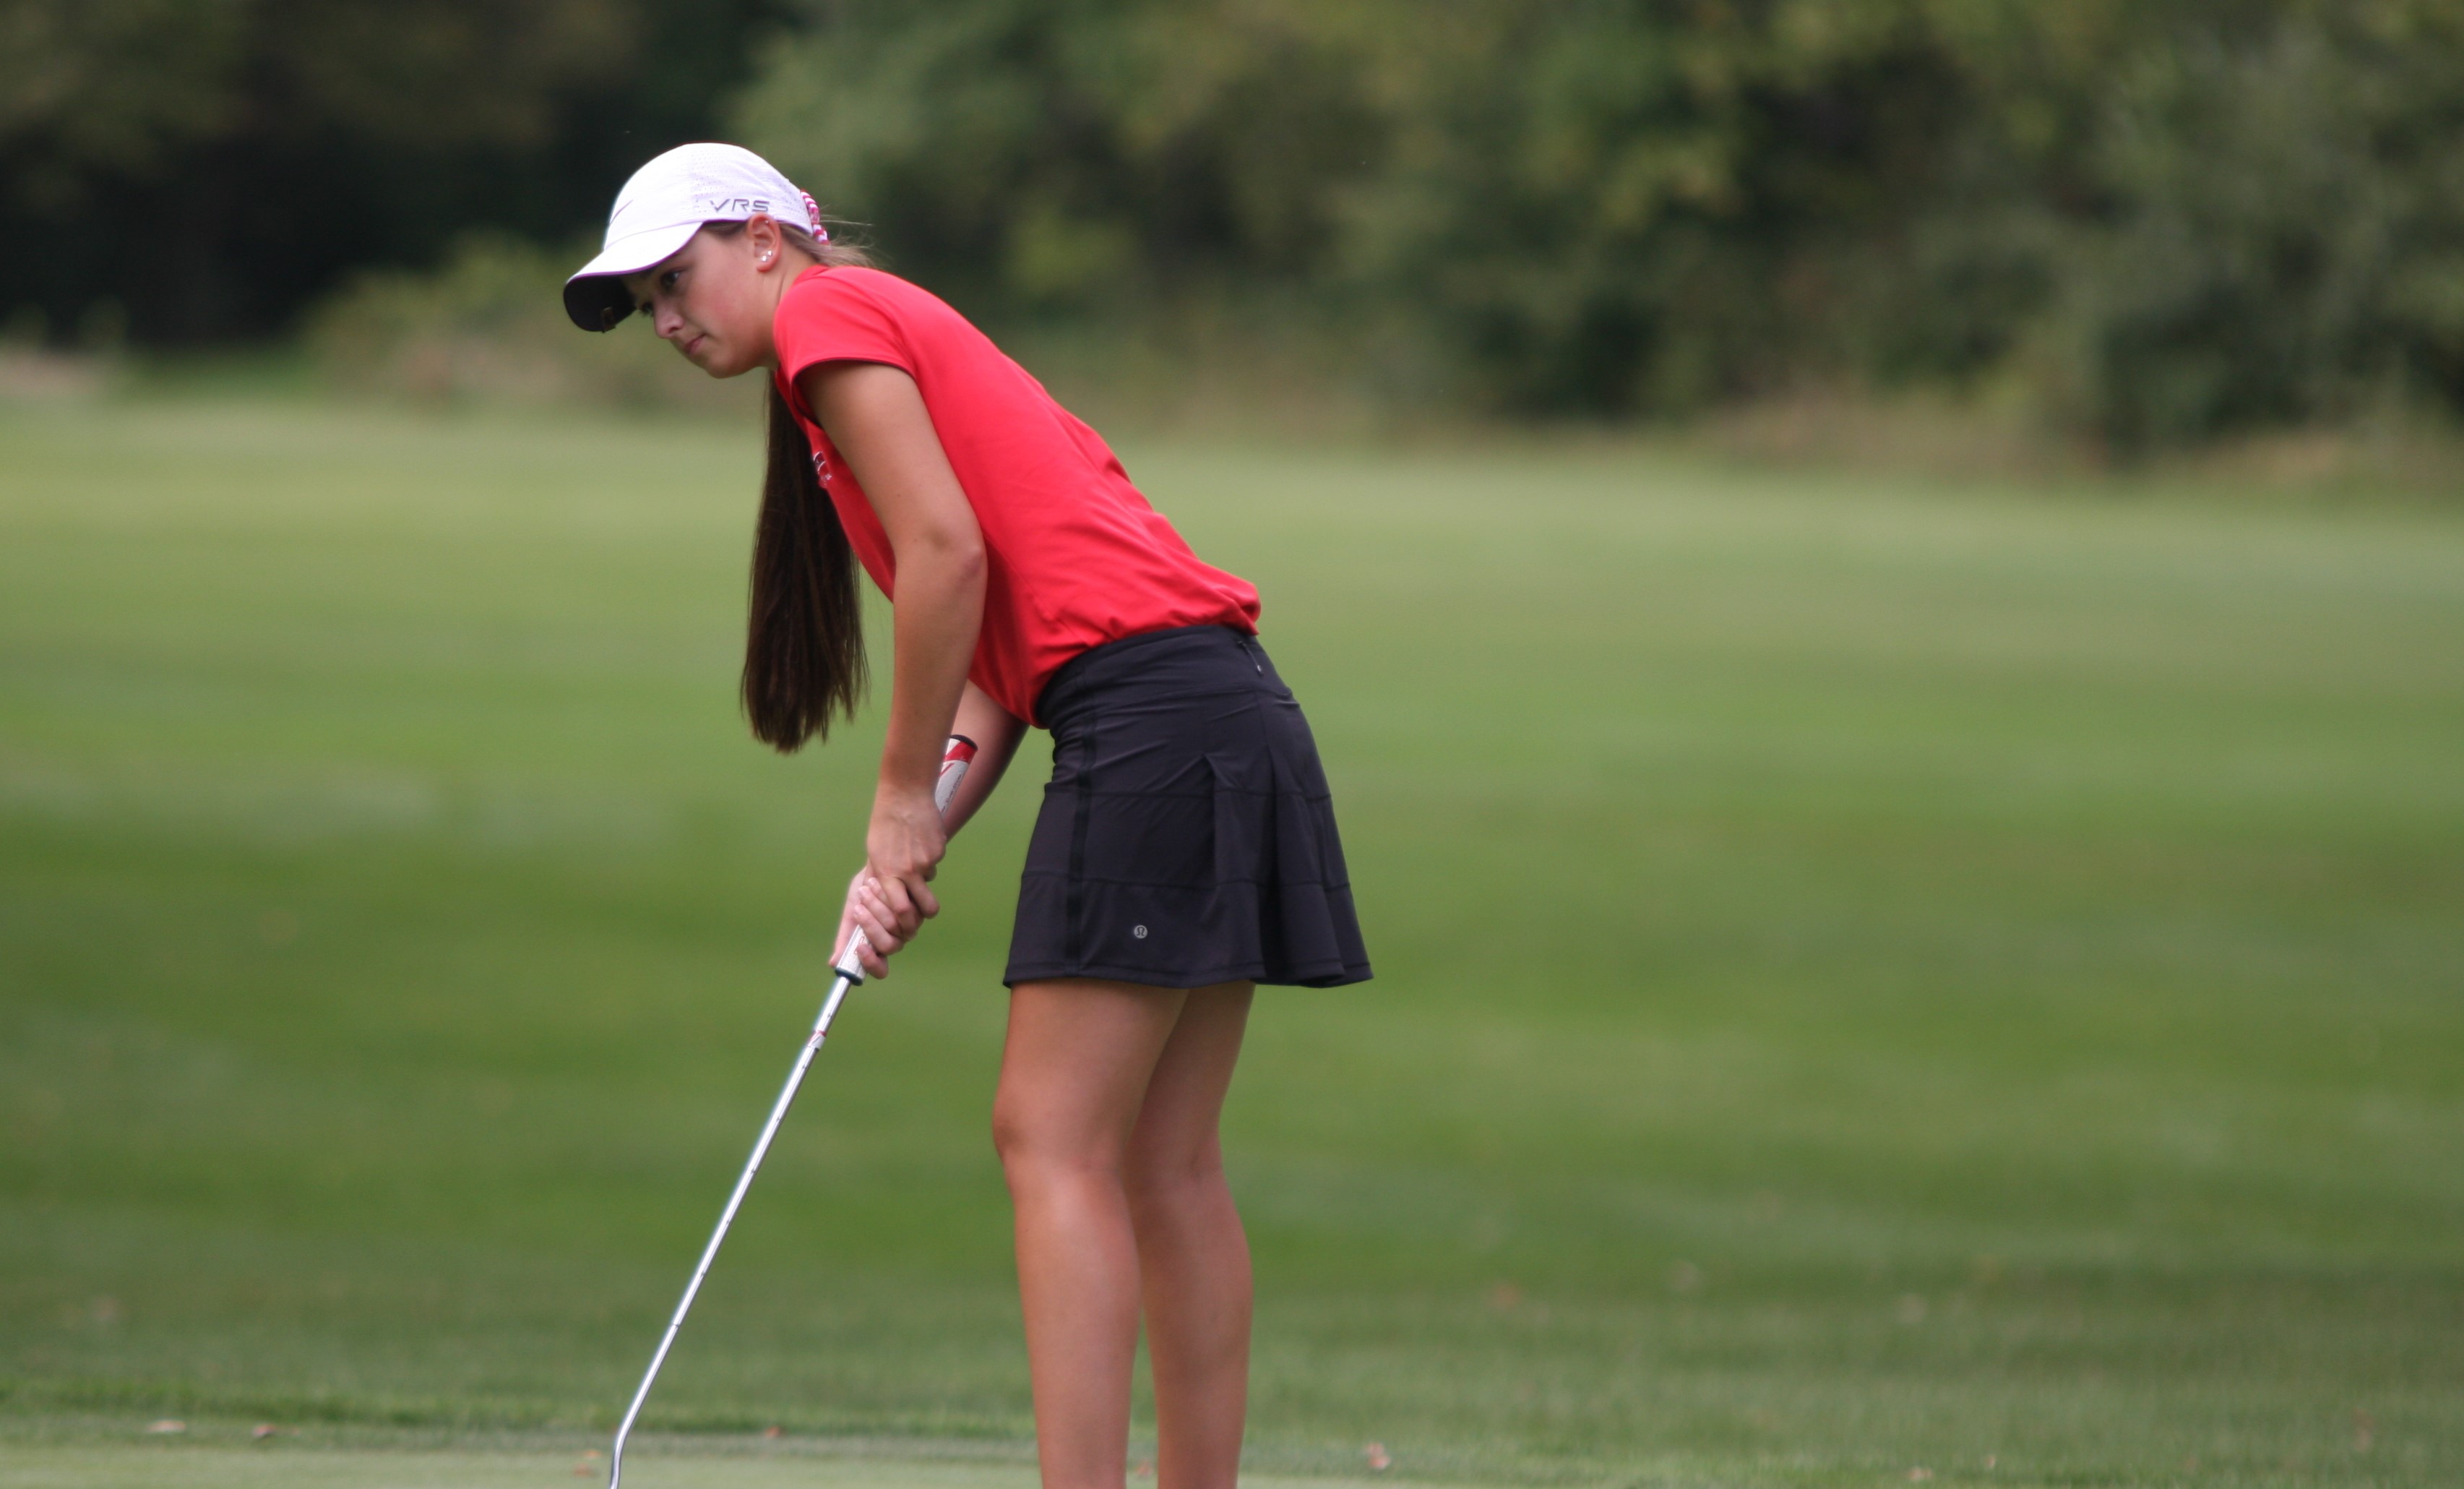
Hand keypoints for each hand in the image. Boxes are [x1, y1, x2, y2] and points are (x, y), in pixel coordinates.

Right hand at [832, 870, 901, 979]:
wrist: (877, 868)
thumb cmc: (863, 895)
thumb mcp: (851, 915)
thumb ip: (846, 938)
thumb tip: (833, 964)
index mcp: (878, 947)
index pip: (880, 969)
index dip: (870, 963)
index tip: (859, 947)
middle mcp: (896, 940)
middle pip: (888, 946)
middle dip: (871, 925)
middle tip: (858, 907)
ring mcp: (909, 926)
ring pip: (896, 927)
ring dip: (877, 907)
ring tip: (865, 889)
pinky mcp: (919, 909)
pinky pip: (906, 910)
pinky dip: (888, 896)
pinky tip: (878, 882)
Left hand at [863, 783, 945, 946]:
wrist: (904, 796)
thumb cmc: (883, 823)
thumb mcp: (874, 851)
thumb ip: (880, 874)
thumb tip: (882, 895)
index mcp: (888, 873)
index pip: (900, 910)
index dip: (905, 919)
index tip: (904, 917)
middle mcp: (909, 871)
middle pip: (926, 908)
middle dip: (926, 912)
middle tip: (922, 907)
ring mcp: (926, 861)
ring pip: (930, 882)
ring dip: (925, 879)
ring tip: (914, 859)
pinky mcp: (939, 850)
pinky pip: (935, 861)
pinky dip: (929, 856)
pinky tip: (920, 839)